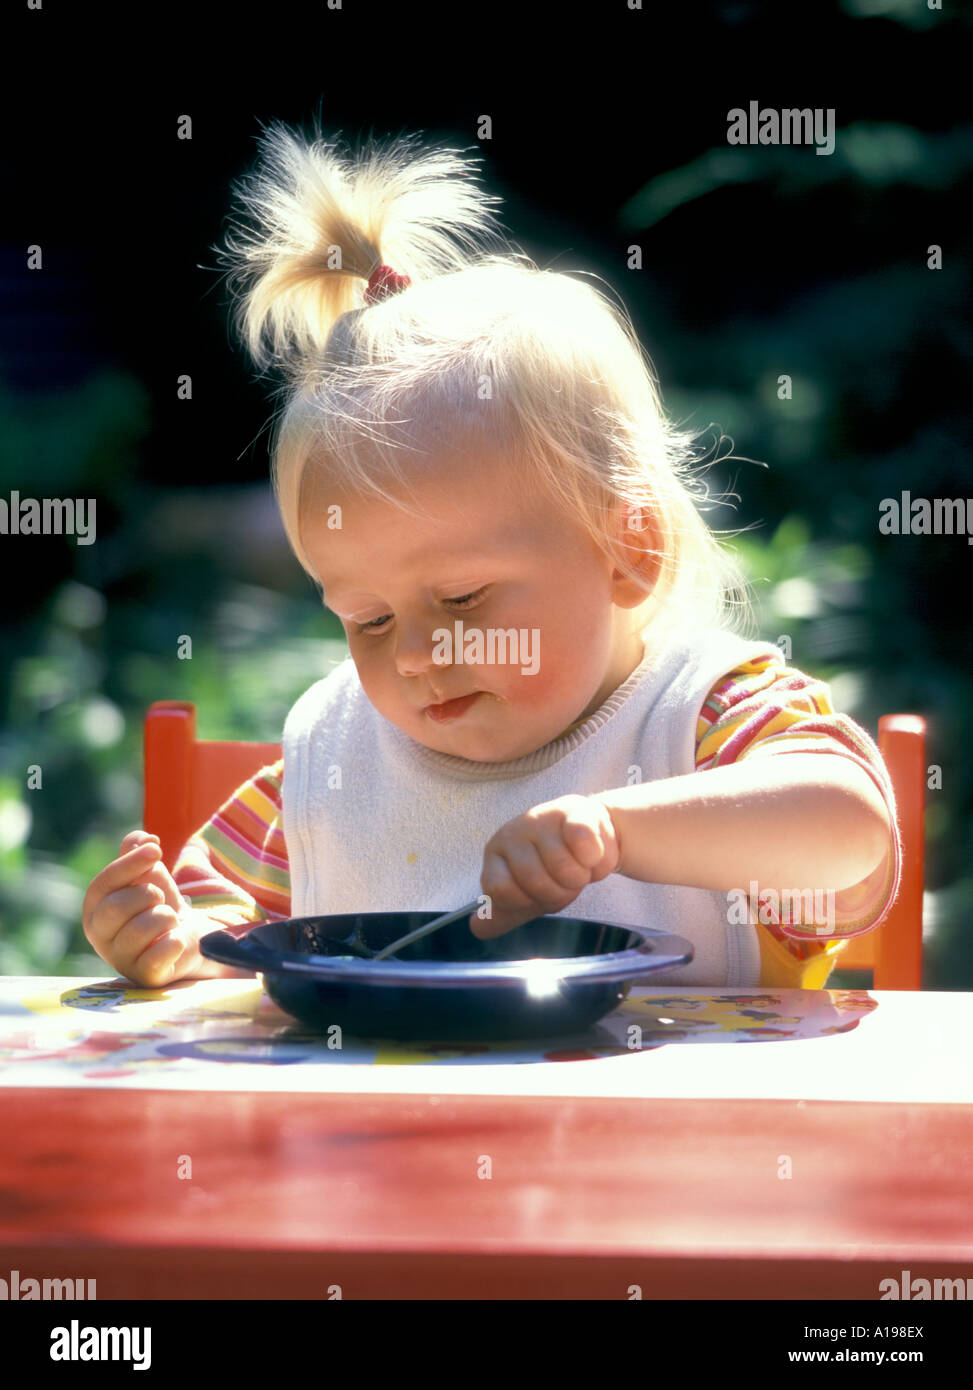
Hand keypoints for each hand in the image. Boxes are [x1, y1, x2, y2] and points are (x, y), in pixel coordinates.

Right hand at [82, 830, 228, 985]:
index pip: (103, 884)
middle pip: (114, 909)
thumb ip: (139, 852)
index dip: (129, 864)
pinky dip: (174, 942)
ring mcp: (121, 960)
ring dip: (165, 917)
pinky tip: (176, 940)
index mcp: (94, 909)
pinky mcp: (145, 978)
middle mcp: (100, 937)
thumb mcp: (149, 873)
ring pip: (138, 931)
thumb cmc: (158, 905)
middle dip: (146, 894)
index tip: (156, 849)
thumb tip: (143, 839)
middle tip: (159, 897)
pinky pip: (157, 956)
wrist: (184, 937)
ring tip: (169, 919)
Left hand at [470, 794, 620, 939]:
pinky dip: (593, 857)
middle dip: (558, 892)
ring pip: (563, 868)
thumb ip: (505, 913)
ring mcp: (542, 819)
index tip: (538, 895)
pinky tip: (590, 852)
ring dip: (579, 876)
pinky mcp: (574, 811)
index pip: (500, 890)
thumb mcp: (528, 894)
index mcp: (496, 854)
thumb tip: (478, 930)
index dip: (526, 901)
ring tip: (578, 866)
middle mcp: (513, 833)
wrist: (592, 836)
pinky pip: (582, 843)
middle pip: (535, 882)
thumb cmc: (556, 865)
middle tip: (564, 881)